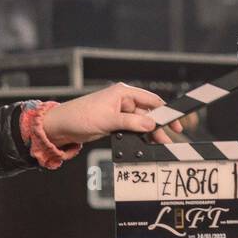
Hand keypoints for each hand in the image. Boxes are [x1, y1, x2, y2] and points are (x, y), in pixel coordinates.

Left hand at [40, 82, 183, 147]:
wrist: (62, 126)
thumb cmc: (80, 116)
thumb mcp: (108, 120)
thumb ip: (131, 123)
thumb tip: (151, 124)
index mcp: (122, 92)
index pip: (150, 100)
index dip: (164, 111)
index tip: (175, 122)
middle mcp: (122, 100)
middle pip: (147, 114)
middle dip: (157, 127)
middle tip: (167, 140)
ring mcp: (119, 112)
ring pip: (141, 123)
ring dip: (149, 134)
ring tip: (158, 145)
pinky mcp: (114, 123)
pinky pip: (132, 129)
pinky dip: (139, 136)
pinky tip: (144, 144)